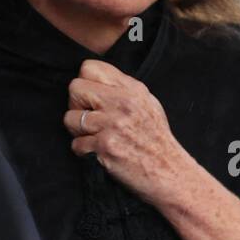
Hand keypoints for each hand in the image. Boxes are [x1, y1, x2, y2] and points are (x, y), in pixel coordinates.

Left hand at [63, 59, 191, 206]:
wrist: (169, 172)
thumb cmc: (156, 140)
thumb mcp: (147, 103)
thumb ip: (123, 88)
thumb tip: (94, 80)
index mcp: (131, 89)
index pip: (89, 67)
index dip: (85, 83)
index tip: (91, 98)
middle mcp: (121, 103)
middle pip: (75, 88)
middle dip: (75, 104)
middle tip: (88, 118)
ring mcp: (112, 125)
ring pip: (70, 118)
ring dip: (77, 131)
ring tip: (93, 136)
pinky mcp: (105, 147)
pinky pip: (76, 144)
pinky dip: (83, 151)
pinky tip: (97, 152)